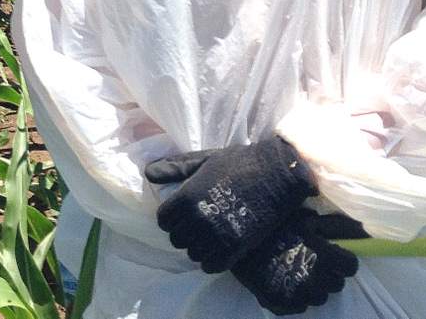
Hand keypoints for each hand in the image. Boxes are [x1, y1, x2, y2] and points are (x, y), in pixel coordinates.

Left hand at [143, 136, 315, 272]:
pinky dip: (211, 261)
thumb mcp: (204, 159)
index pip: (164, 220)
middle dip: (184, 232)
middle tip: (197, 225)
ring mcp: (216, 236)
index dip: (171, 218)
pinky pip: (211, 265)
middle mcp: (197, 219)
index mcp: (187, 197)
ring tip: (208, 237)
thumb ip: (175, 168)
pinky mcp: (235, 248)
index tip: (181, 215)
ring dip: (198, 247)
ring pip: (193, 254)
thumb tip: (148, 173)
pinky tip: (218, 250)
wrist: (276, 173)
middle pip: (176, 239)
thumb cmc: (239, 162)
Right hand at [230, 209, 364, 314]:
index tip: (334, 252)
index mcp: (323, 256)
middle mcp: (314, 280)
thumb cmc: (272, 222)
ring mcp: (296, 296)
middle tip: (313, 258)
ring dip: (313, 286)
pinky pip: (298, 306)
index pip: (350, 267)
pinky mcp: (279, 305)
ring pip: (318, 298)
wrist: (233, 237)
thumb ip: (333, 225)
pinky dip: (294, 296)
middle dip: (329, 272)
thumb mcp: (305, 217)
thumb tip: (361, 229)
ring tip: (297, 269)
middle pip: (336, 284)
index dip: (344, 259)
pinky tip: (284, 279)